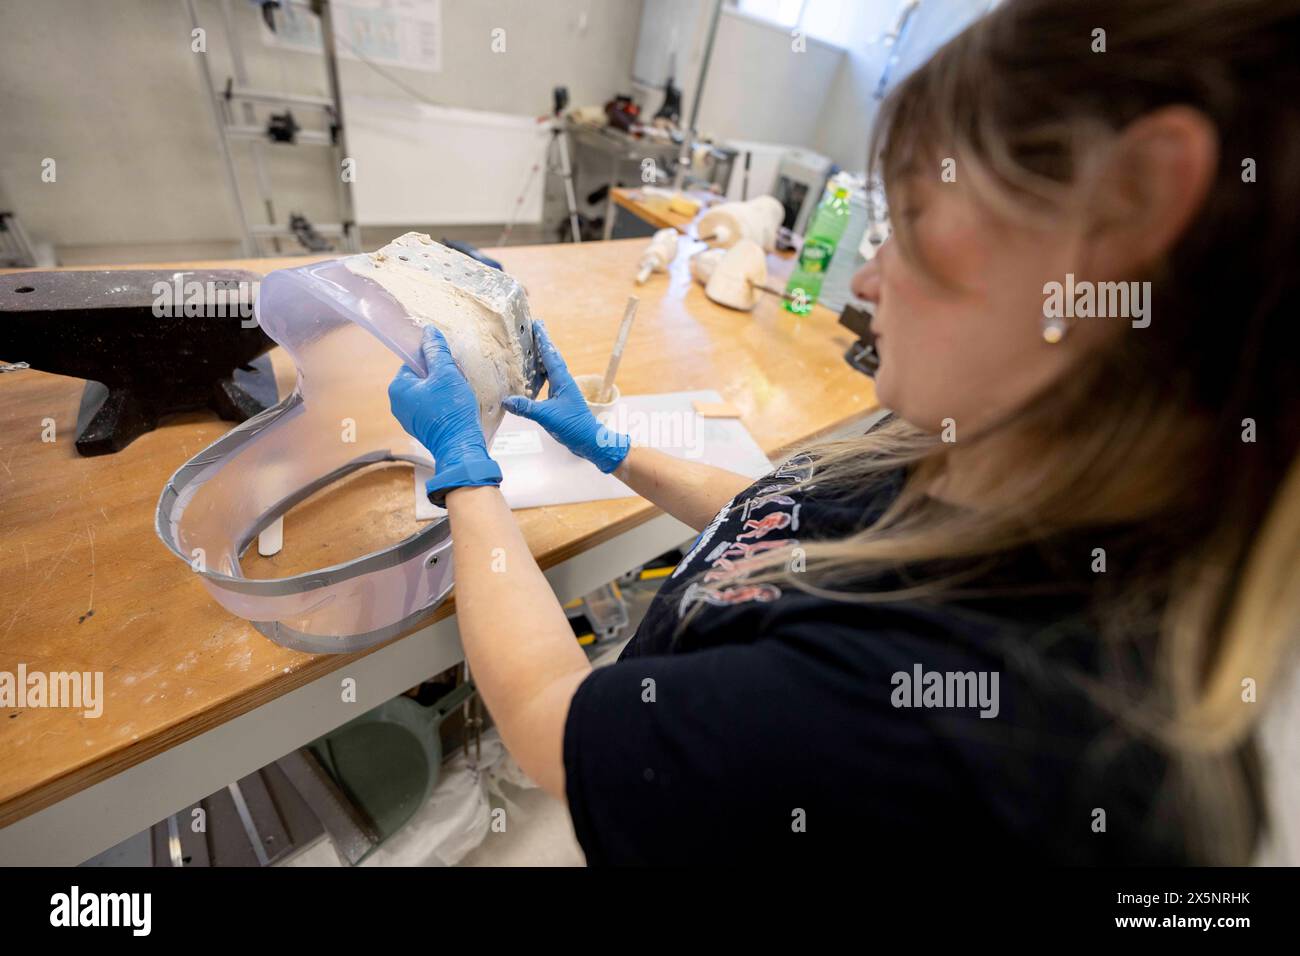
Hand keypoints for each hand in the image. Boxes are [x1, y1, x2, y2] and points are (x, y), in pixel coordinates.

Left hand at [388, 325, 501, 502]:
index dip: (432, 361)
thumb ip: (436, 350)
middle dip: (439, 376)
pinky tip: (455, 408)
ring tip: (457, 395)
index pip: (412, 362)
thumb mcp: (446, 373)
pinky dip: (443, 405)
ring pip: (427, 393)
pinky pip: (430, 408)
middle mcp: (397, 404)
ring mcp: (408, 418)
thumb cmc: (451, 410)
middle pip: (420, 377)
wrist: (460, 446)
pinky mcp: (421, 428)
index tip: (448, 367)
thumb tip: (428, 331)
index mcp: (398, 388)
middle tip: (455, 381)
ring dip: (443, 390)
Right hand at [502, 322, 629, 473]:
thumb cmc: (573, 427)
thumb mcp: (547, 416)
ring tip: (530, 349)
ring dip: (541, 358)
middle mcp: (564, 382)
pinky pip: (549, 381)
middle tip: (533, 330)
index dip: (543, 339)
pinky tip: (532, 378)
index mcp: (562, 381)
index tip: (537, 324)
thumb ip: (527, 408)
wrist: (589, 441)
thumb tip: (506, 400)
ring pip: (550, 369)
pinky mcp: (561, 400)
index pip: (551, 355)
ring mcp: (563, 390)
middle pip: (551, 358)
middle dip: (542, 343)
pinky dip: (540, 375)